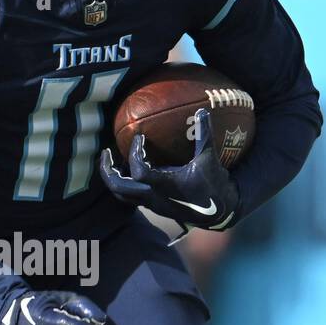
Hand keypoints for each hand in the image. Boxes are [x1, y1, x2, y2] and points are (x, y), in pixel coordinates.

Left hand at [99, 107, 238, 230]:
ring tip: (112, 161)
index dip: (135, 153)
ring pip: (121, 195)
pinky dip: (124, 182)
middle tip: (106, 152)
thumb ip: (204, 135)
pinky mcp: (154, 206)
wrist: (219, 213)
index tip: (140, 137)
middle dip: (108, 170)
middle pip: (119, 188)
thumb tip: (202, 111)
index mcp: (165, 186)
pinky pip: (130, 196)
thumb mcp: (209, 158)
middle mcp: (155, 198)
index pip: (139, 171)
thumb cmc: (214, 184)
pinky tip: (129, 168)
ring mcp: (152, 204)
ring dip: (113, 178)